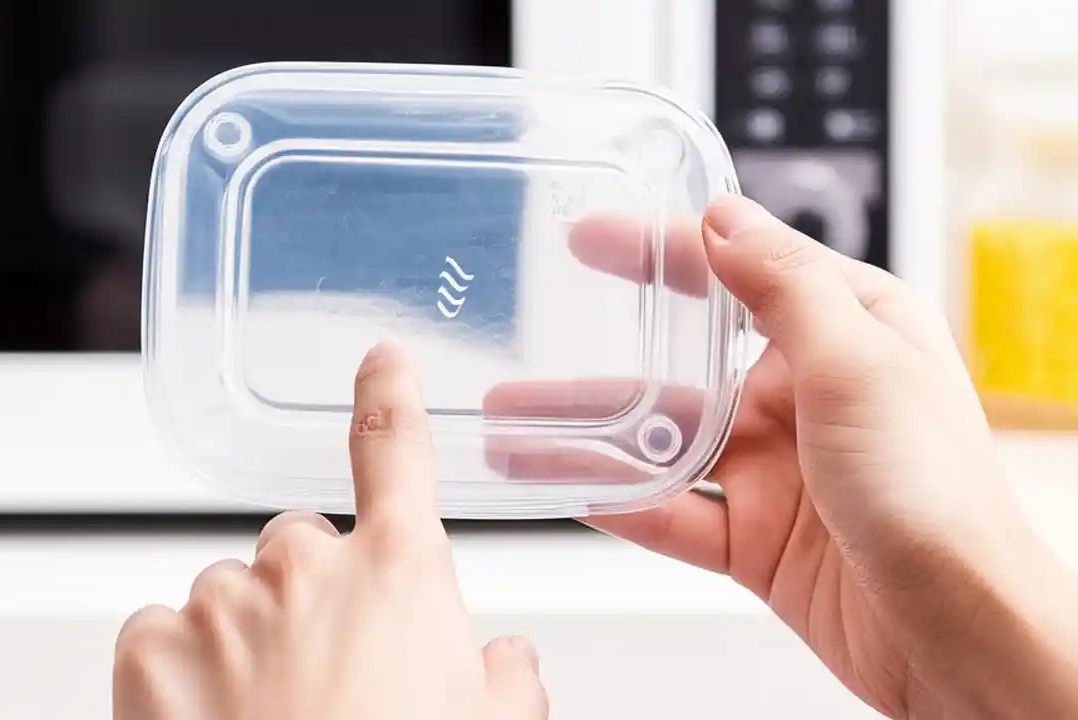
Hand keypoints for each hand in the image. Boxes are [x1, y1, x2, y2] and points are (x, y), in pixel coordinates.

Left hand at [113, 342, 547, 719]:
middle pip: (301, 546)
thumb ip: (507, 683)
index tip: (382, 359)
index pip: (396, 455)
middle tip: (325, 677)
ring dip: (245, 637)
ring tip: (268, 717)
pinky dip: (179, 670)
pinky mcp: (148, 647)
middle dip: (311, 594)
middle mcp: (306, 569)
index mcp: (398, 575)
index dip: (390, 397)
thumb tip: (507, 661)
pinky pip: (162, 632)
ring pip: (230, 594)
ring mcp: (221, 603)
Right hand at [487, 196, 1077, 717]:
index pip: (739, 271)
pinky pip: (672, 513)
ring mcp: (778, 469)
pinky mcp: (758, 537)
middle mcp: (806, 394)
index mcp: (846, 332)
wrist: (956, 631)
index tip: (593, 237)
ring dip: (589, 440)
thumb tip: (723, 219)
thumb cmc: (937, 495)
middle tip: (527, 356)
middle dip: (598, 366)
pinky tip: (569, 491)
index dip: (662, 249)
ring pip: (663, 446)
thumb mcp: (859, 363)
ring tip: (515, 436)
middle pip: (681, 368)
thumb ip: (784, 286)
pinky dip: (621, 504)